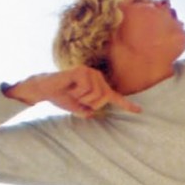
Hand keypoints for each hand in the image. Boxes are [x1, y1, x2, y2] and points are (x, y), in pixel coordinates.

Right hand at [5, 66, 141, 117]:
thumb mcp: (79, 109)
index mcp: (98, 87)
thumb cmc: (62, 98)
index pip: (114, 98)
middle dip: (90, 104)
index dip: (127, 105)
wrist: (45, 90)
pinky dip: (77, 92)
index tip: (139, 112)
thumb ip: (90, 111)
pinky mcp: (82, 71)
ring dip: (82, 98)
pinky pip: (86, 89)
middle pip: (104, 98)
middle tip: (77, 99)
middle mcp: (97, 77)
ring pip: (96, 95)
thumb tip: (94, 114)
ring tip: (72, 92)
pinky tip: (69, 87)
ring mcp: (90, 72)